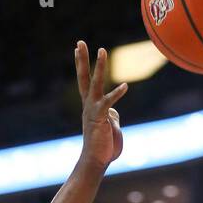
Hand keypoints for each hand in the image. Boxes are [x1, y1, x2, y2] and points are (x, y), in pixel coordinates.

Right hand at [75, 41, 126, 168]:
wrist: (96, 161)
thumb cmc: (104, 147)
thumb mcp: (110, 126)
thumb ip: (111, 114)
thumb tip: (114, 110)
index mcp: (90, 105)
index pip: (85, 81)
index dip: (81, 65)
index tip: (77, 49)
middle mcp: (89, 105)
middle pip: (84, 77)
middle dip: (82, 59)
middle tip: (79, 42)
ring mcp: (94, 110)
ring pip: (95, 84)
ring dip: (99, 67)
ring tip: (102, 50)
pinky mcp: (101, 118)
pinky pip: (109, 103)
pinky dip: (117, 94)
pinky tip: (125, 86)